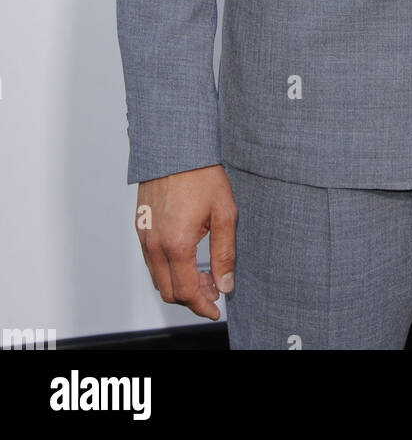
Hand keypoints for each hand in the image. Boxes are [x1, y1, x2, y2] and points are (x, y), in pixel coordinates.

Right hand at [135, 164, 237, 319]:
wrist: (175, 146)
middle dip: (191, 298)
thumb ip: (225, 253)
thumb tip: (225, 284)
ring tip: (203, 273)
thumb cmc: (201, 174)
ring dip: (178, 283)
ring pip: (157, 277)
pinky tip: (186, 256)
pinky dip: (167, 268)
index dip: (202, 306)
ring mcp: (144, 236)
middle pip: (168, 291)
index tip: (215, 309)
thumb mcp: (224, 213)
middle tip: (213, 289)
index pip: (187, 292)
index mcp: (176, 245)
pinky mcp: (140, 227)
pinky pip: (151, 260)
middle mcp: (155, 245)